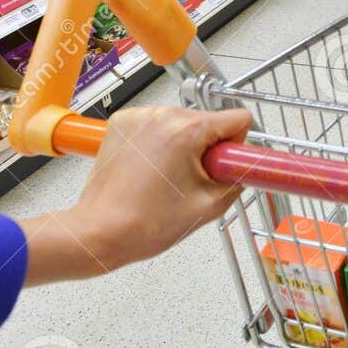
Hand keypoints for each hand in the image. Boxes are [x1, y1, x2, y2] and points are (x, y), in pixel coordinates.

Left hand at [20, 105, 249, 284]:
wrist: (99, 232)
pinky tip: (150, 169)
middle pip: (208, 121)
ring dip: (183, 145)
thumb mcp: (209, 206)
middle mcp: (162, 115)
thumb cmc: (146, 224)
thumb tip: (247, 168)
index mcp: (186, 131)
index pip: (238, 119)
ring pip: (182, 122)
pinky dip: (159, 142)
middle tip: (190, 182)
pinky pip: (157, 125)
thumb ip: (237, 181)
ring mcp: (138, 116)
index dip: (236, 147)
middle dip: (207, 149)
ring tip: (166, 178)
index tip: (221, 167)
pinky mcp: (122, 123)